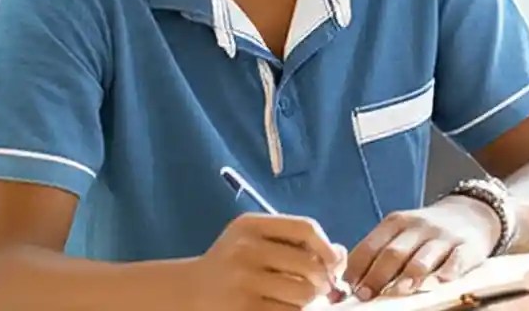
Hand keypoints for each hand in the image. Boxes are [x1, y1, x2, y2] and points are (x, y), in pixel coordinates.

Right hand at [185, 213, 346, 310]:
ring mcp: (243, 281)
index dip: (327, 246)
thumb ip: (294, 241)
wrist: (187, 291)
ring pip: (303, 294)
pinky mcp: (243, 309)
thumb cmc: (232, 263)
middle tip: (320, 288)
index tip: (333, 262)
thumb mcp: (255, 240)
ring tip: (299, 299)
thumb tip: (341, 254)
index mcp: (250, 225)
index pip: (305, 228)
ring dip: (308, 301)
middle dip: (322, 280)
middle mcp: (245, 250)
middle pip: (310, 265)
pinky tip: (284, 307)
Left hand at [344, 196, 500, 300]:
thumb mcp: (402, 230)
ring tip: (397, 293)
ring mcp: (443, 237)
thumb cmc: (426, 231)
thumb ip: (380, 250)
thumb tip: (350, 281)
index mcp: (397, 222)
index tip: (349, 287)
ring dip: (408, 277)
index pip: (372, 245)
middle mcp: (419, 227)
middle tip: (366, 296)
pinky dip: (447, 273)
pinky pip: (456, 261)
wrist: (471, 213)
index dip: (358, 267)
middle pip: (394, 253)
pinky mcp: (467, 247)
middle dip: (377, 276)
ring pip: (423, 258)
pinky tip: (439, 283)